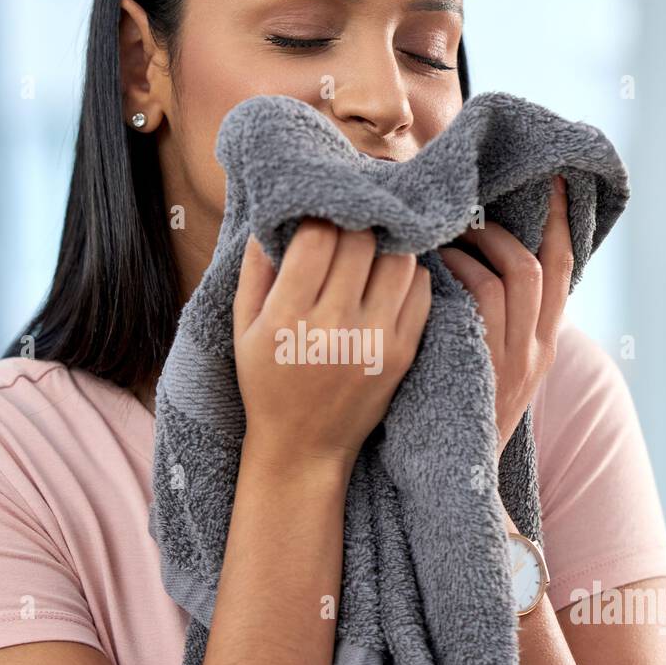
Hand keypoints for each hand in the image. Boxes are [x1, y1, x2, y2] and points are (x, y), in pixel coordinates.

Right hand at [234, 219, 431, 471]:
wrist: (304, 447)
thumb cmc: (268, 383)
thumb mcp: (245, 328)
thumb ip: (256, 270)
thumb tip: (275, 218)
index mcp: (288, 316)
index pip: (317, 237)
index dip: (319, 217)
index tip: (318, 218)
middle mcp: (333, 326)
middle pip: (361, 240)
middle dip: (353, 226)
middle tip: (347, 227)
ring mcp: (374, 340)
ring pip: (398, 259)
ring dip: (385, 246)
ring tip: (370, 251)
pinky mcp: (402, 352)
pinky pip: (420, 289)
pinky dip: (408, 274)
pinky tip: (388, 279)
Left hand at [437, 176, 572, 458]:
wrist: (459, 481)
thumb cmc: (458, 412)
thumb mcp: (487, 366)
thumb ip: (489, 321)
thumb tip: (467, 261)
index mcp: (543, 343)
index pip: (562, 269)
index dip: (561, 221)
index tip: (555, 181)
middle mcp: (538, 348)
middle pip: (542, 264)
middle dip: (510, 225)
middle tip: (471, 206)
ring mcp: (516, 358)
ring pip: (516, 274)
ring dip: (480, 242)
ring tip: (448, 230)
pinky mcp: (488, 365)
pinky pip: (481, 298)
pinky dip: (460, 270)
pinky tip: (433, 263)